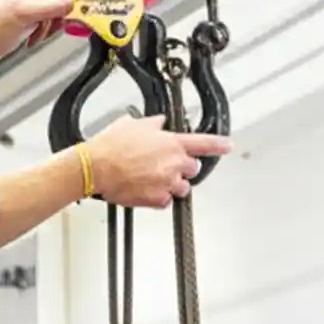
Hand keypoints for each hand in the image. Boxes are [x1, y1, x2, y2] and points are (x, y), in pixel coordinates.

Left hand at [0, 0, 73, 57]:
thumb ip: (49, 7)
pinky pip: (47, 29)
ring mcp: (33, 9)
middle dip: (51, 25)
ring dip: (45, 33)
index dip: (63, 12)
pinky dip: (41, 36)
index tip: (64, 23)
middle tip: (42, 31)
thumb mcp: (24, 13)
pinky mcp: (31, 22)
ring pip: (54, 21)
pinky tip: (31, 40)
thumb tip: (70, 3)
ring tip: (33, 36)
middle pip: (59, 10)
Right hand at [85, 115, 232, 207]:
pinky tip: (145, 188)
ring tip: (154, 178)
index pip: (204, 143)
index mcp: (171, 144)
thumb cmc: (111, 146)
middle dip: (183, 167)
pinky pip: (166, 201)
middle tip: (166, 164)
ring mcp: (166, 184)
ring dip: (173, 184)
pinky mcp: (156, 200)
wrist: (96, 168)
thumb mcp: (133, 124)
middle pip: (193, 169)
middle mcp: (173, 164)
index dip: (219, 144)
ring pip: (182, 188)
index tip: (227, 146)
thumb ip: (153, 124)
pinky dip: (160, 197)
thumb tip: (159, 122)